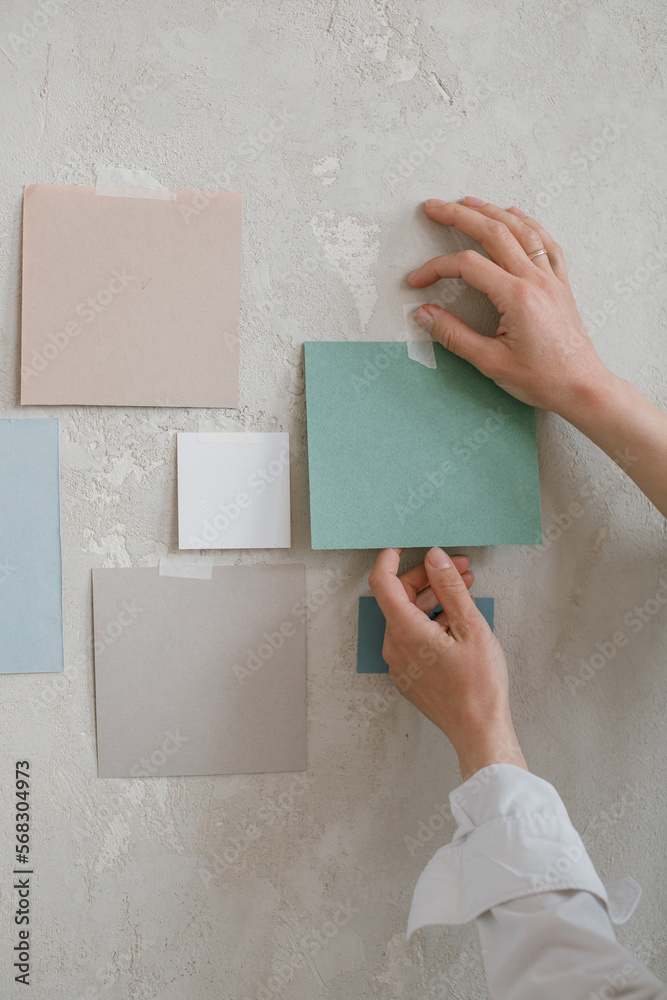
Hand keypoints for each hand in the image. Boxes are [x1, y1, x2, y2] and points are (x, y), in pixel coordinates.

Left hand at [368, 546, 526, 780]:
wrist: (479, 731)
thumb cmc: (479, 685)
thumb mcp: (471, 626)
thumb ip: (450, 587)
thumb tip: (435, 558)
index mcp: (405, 631)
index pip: (382, 583)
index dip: (389, 559)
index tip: (402, 545)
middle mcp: (395, 646)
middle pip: (399, 599)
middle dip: (427, 578)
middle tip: (458, 568)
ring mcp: (400, 663)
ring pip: (407, 618)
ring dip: (432, 599)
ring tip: (465, 590)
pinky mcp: (409, 675)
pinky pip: (412, 638)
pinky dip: (430, 621)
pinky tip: (456, 619)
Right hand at [408, 198, 613, 421]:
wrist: (583, 387)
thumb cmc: (542, 379)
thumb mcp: (490, 362)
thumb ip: (453, 335)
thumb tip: (424, 314)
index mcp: (517, 297)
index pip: (468, 266)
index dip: (436, 268)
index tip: (418, 282)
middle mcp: (536, 280)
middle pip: (495, 233)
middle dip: (460, 216)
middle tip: (434, 207)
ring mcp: (552, 279)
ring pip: (522, 231)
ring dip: (493, 212)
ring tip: (470, 201)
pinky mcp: (561, 285)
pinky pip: (547, 244)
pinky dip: (530, 224)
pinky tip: (518, 215)